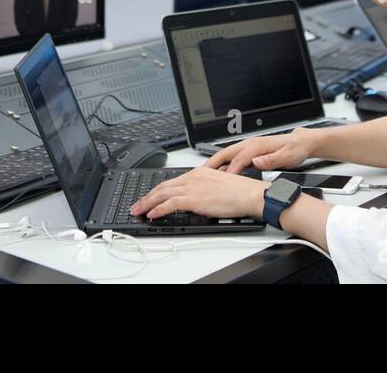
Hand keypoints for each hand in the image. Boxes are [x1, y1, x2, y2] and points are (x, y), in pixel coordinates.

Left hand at [129, 166, 268, 220]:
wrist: (249, 193)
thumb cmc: (239, 191)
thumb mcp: (217, 185)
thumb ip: (203, 188)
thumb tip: (194, 198)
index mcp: (198, 172)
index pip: (171, 181)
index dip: (157, 191)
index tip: (149, 197)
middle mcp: (193, 177)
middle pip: (163, 186)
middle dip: (147, 197)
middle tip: (137, 205)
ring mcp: (193, 187)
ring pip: (163, 194)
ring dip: (148, 203)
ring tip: (138, 211)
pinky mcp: (195, 198)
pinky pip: (171, 203)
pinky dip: (159, 209)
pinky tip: (152, 215)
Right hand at [203, 126, 319, 174]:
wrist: (301, 143)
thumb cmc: (295, 149)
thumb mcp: (287, 156)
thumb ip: (271, 160)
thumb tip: (257, 162)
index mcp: (257, 145)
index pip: (238, 158)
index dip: (229, 170)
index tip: (222, 181)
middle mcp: (250, 144)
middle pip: (226, 153)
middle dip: (211, 163)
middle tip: (199, 175)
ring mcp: (249, 146)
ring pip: (227, 155)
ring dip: (214, 164)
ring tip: (202, 176)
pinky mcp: (250, 151)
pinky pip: (232, 157)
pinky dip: (222, 164)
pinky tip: (218, 173)